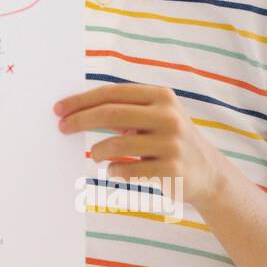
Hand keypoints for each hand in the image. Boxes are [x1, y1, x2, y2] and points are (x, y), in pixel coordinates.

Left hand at [54, 83, 227, 209]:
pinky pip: (126, 170)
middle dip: (80, 120)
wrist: (208, 173)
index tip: (59, 109)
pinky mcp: (171, 170)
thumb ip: (122, 110)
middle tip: (61, 127)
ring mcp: (171, 144)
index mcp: (162, 96)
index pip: (112, 93)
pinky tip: (116, 171)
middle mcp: (169, 116)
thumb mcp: (153, 116)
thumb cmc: (168, 140)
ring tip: (96, 155)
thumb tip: (75, 109)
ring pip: (115, 145)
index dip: (82, 100)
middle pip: (110, 114)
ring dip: (97, 151)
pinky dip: (113, 171)